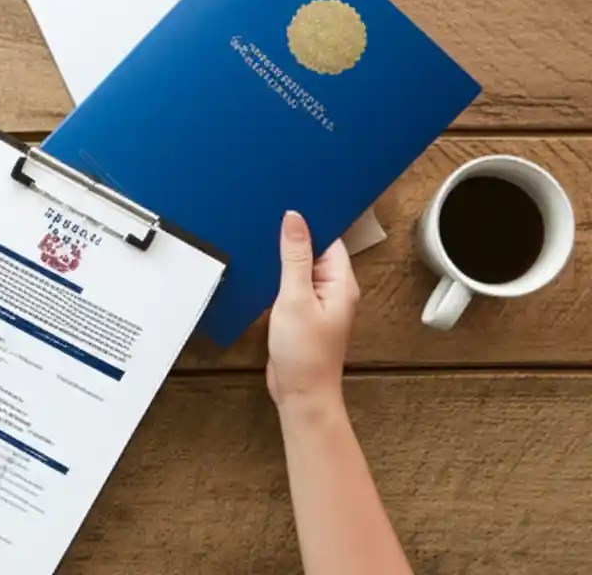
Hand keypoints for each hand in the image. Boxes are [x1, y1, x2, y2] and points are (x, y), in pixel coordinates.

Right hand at [266, 211, 359, 412]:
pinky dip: (276, 280)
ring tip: (261, 253)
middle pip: (313, 251)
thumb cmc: (305, 354)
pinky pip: (290, 286)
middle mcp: (332, 289)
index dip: (309, 223)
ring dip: (281, 261)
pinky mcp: (301, 313)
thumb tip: (294, 219)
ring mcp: (317, 302)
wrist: (300, 393)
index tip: (286, 209)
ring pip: (298, 268)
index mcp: (340, 282)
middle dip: (291, 240)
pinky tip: (262, 278)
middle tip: (266, 227)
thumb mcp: (295, 297)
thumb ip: (294, 257)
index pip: (328, 239)